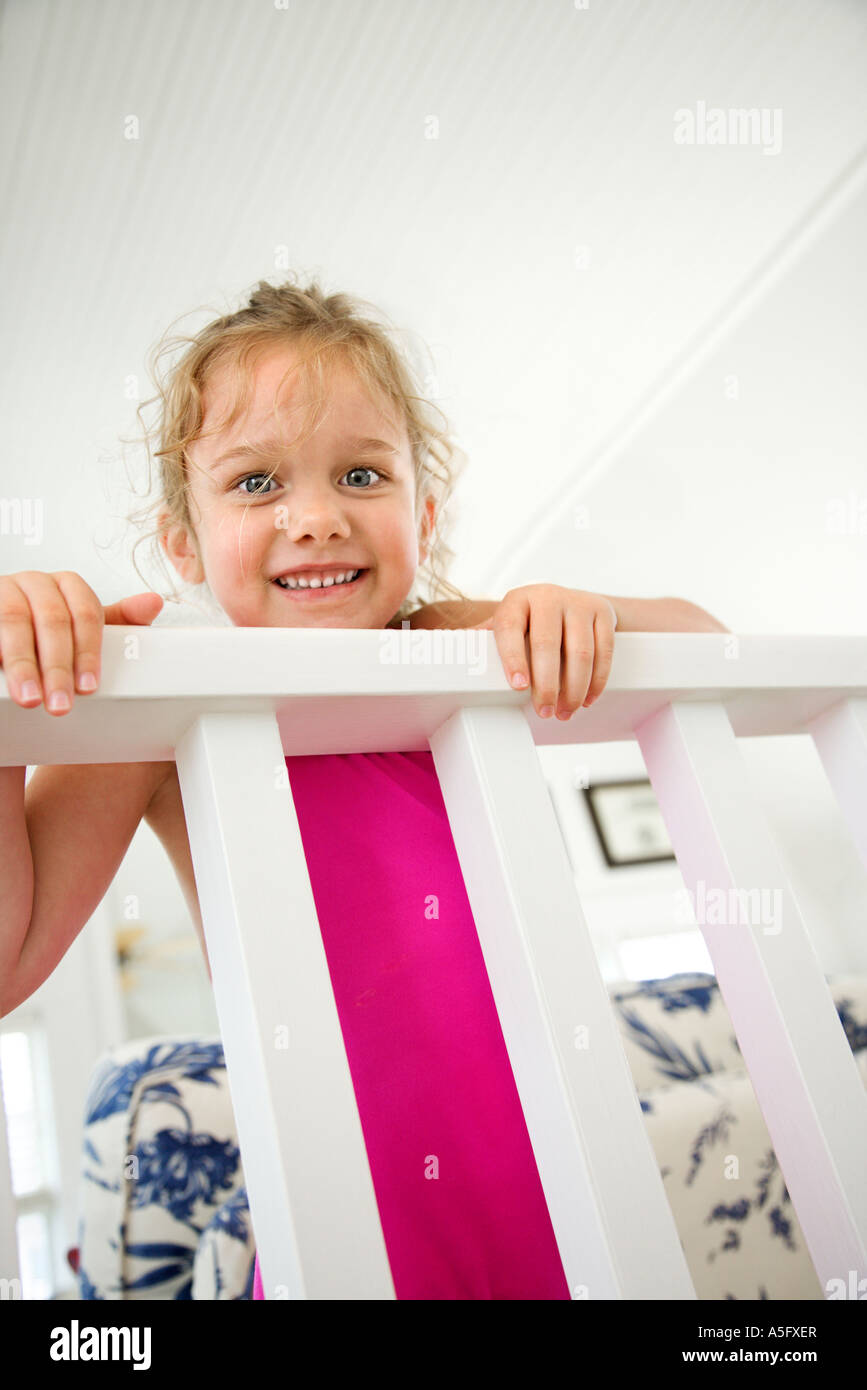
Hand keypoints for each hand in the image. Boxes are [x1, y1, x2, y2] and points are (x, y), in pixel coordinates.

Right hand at [0, 571, 163, 716]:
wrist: (4, 632)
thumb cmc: (47, 632)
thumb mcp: (83, 629)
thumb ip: (118, 621)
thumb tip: (153, 602)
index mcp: (65, 584)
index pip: (85, 613)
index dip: (88, 652)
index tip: (88, 687)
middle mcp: (34, 582)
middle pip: (52, 619)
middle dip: (58, 667)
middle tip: (61, 704)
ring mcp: (3, 591)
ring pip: (14, 622)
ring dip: (23, 664)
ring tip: (30, 698)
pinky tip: (0, 674)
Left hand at [470, 584, 616, 718]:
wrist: (575, 604)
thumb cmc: (532, 623)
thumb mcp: (509, 625)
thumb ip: (485, 640)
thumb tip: (449, 658)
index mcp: (516, 601)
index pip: (509, 627)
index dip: (512, 658)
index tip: (518, 686)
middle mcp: (547, 596)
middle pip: (547, 643)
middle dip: (546, 684)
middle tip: (544, 712)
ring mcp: (578, 602)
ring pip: (580, 652)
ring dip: (574, 689)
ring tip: (565, 712)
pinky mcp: (602, 612)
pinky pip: (603, 651)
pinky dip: (597, 681)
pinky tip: (586, 700)